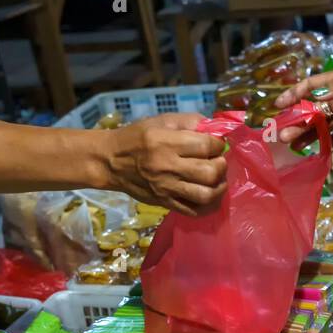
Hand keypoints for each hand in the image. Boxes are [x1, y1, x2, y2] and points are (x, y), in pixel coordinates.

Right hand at [100, 113, 225, 214]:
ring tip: (217, 180)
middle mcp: (167, 167)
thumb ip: (190, 121)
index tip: (216, 144)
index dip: (218, 145)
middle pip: (210, 172)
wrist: (111, 162)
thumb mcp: (161, 121)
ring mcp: (166, 188)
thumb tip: (217, 130)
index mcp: (166, 142)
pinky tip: (210, 196)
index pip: (206, 146)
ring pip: (206, 195)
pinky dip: (209, 206)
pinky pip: (194, 211)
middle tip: (217, 162)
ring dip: (219, 187)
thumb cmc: (137, 137)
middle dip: (221, 166)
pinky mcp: (164, 203)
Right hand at [273, 63, 332, 142]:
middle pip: (311, 110)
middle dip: (295, 120)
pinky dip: (323, 143)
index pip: (310, 87)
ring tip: (290, 144)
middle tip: (280, 133)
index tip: (280, 105)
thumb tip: (317, 99)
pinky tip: (309, 150)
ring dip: (305, 134)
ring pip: (320, 125)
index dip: (294, 95)